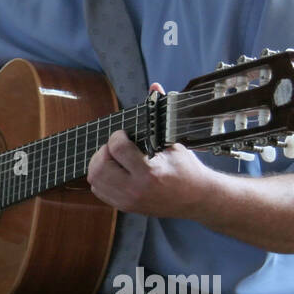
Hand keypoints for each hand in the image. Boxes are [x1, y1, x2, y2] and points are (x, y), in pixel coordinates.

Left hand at [85, 83, 213, 217]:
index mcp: (150, 172)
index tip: (123, 134)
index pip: (117, 149)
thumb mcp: (174, 141)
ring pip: (95, 180)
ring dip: (99, 164)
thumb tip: (154, 87)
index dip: (116, 136)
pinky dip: (101, 178)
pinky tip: (114, 169)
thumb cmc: (187, 169)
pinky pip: (100, 191)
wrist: (198, 198)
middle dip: (103, 150)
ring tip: (113, 157)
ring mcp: (129, 201)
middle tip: (114, 146)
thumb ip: (160, 114)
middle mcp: (136, 189)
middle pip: (99, 167)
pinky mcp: (126, 207)